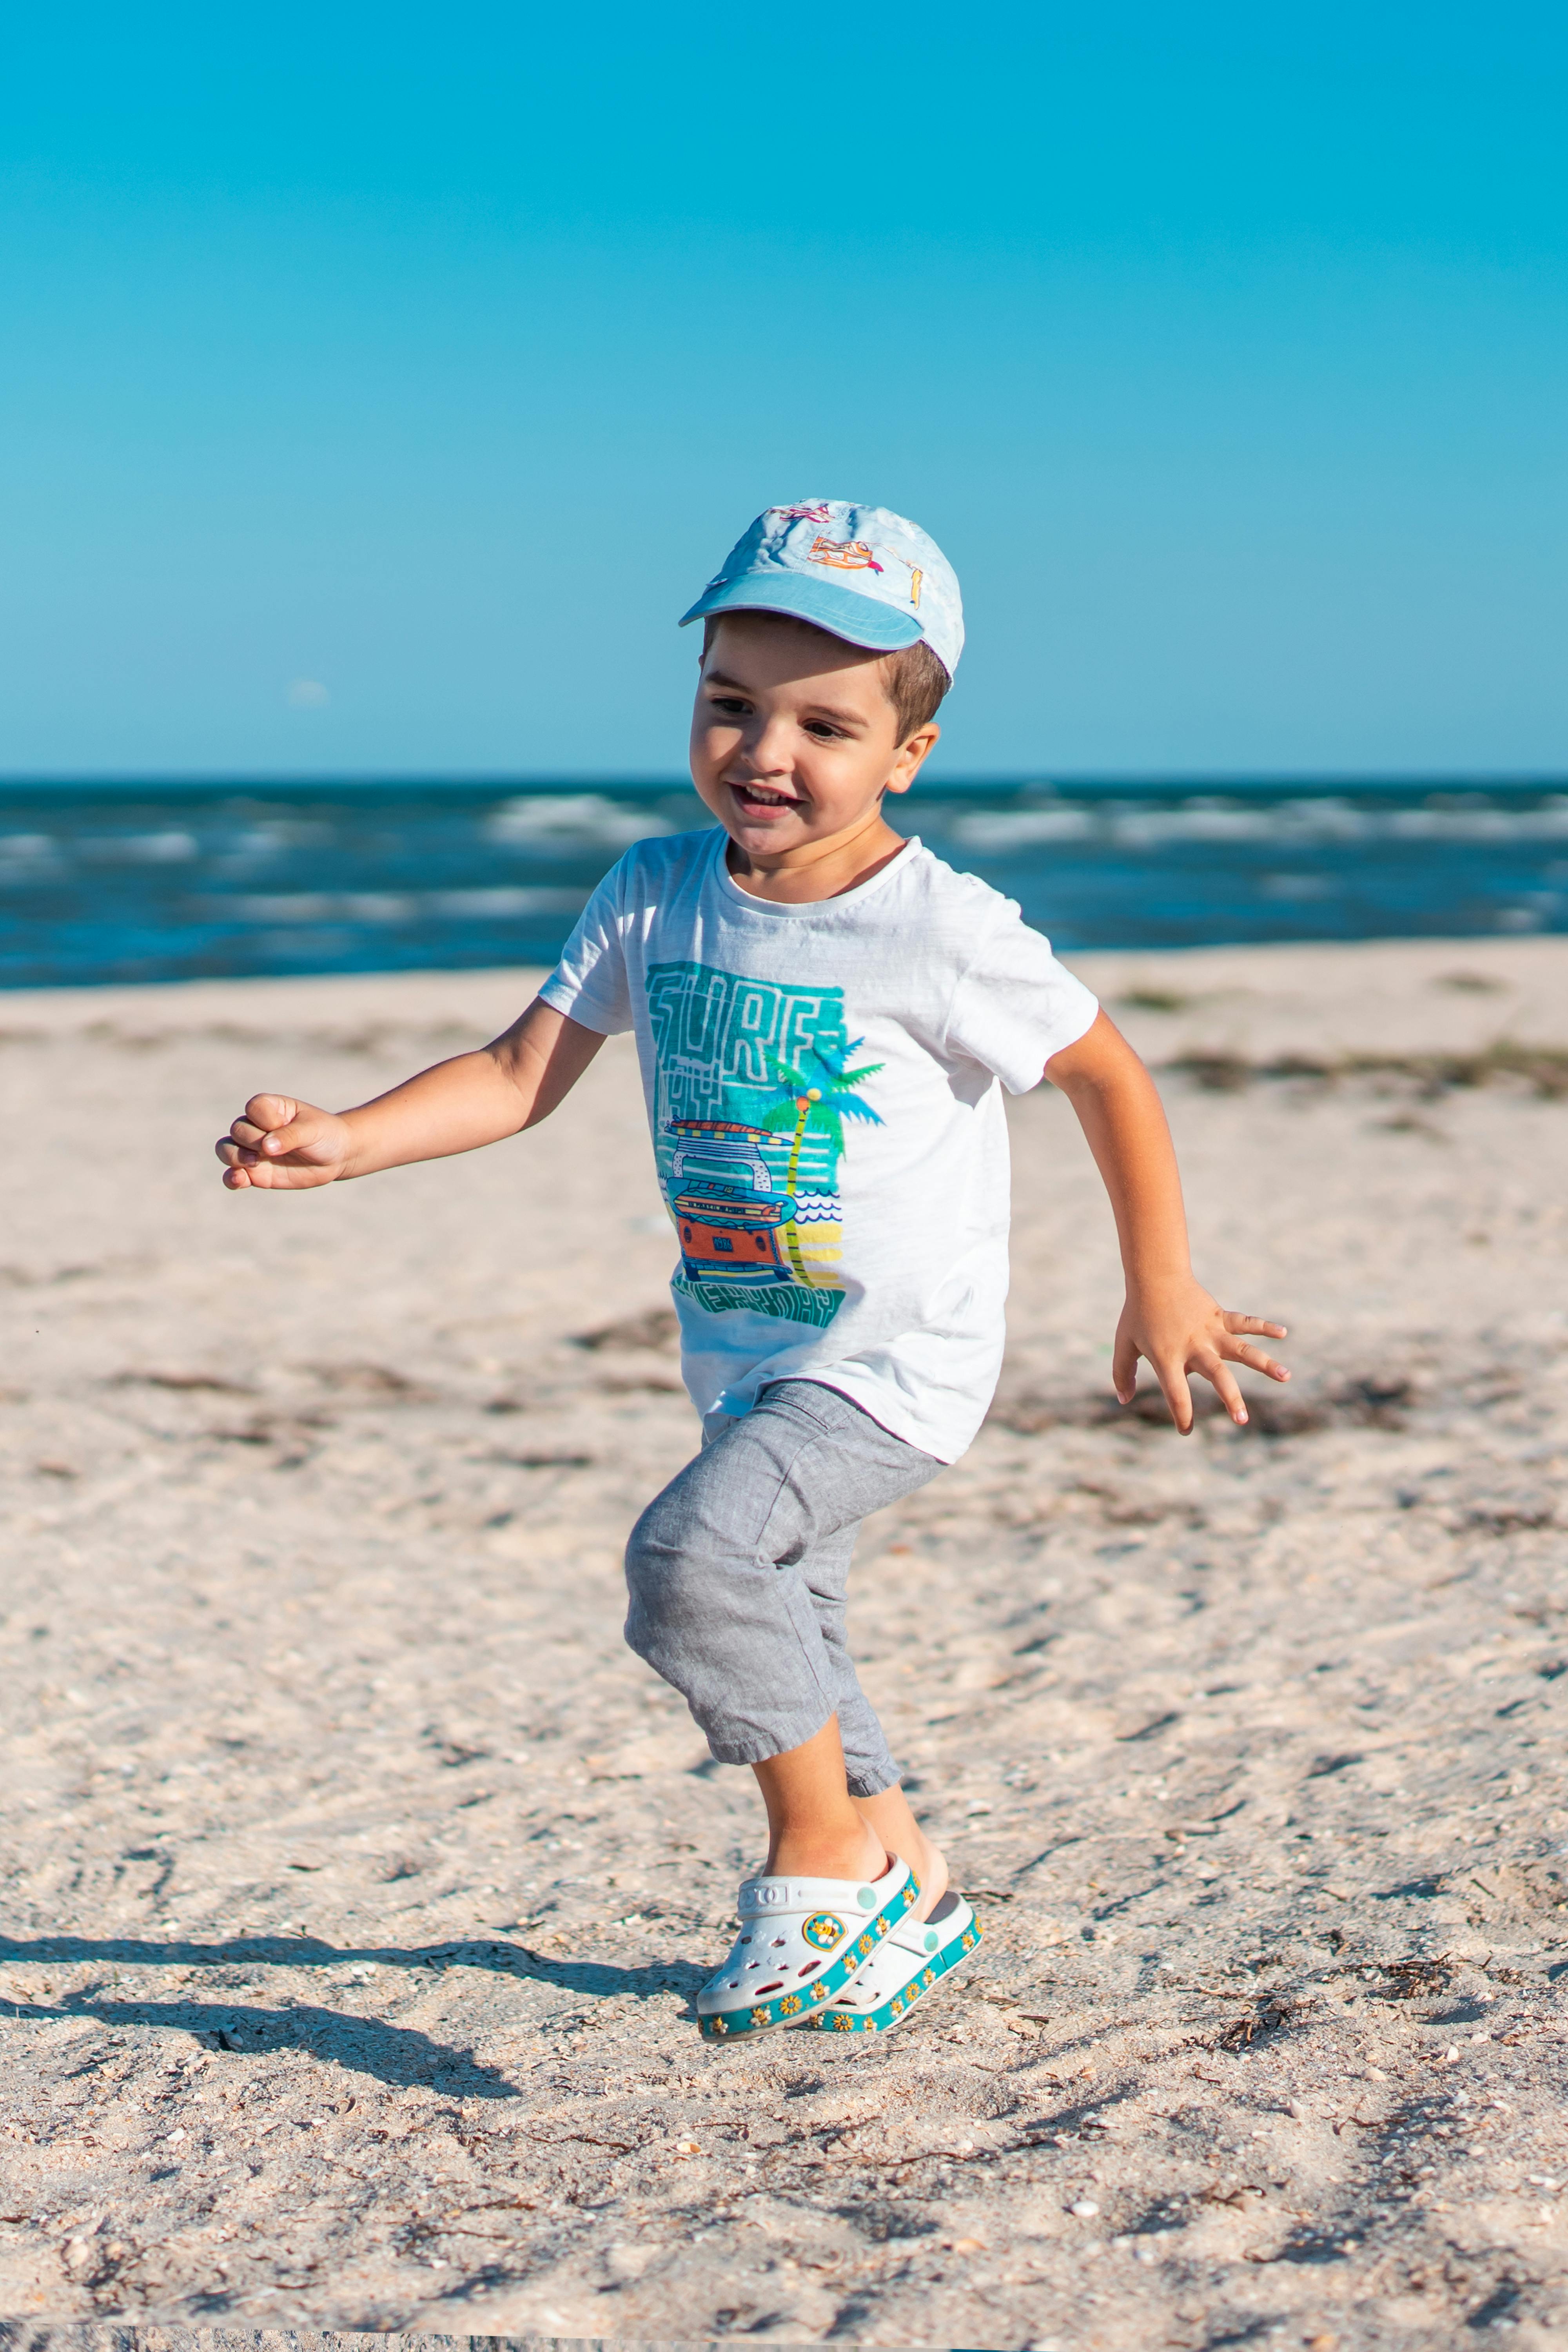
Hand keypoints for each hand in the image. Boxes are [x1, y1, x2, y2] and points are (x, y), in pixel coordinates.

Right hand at [215, 1094, 353, 1189]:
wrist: (336, 1157)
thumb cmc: (324, 1135)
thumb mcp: (312, 1131)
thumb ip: (289, 1136)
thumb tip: (265, 1148)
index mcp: (271, 1108)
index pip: (253, 1107)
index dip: (264, 1118)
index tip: (283, 1124)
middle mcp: (257, 1127)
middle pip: (237, 1130)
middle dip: (252, 1140)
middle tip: (273, 1149)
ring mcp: (254, 1150)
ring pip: (226, 1150)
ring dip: (235, 1157)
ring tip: (255, 1163)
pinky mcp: (256, 1173)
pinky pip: (233, 1176)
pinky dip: (231, 1179)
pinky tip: (240, 1180)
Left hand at [1114, 1277, 1287, 1433]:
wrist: (1154, 1277)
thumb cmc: (1137, 1314)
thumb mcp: (1124, 1344)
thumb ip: (1123, 1373)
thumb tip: (1123, 1400)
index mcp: (1168, 1357)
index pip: (1177, 1394)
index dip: (1182, 1415)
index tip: (1186, 1430)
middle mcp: (1194, 1347)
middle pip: (1216, 1375)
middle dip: (1231, 1399)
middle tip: (1242, 1420)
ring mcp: (1210, 1331)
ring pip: (1241, 1350)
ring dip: (1264, 1363)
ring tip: (1286, 1376)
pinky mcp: (1219, 1317)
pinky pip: (1244, 1322)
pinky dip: (1264, 1326)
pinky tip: (1283, 1333)